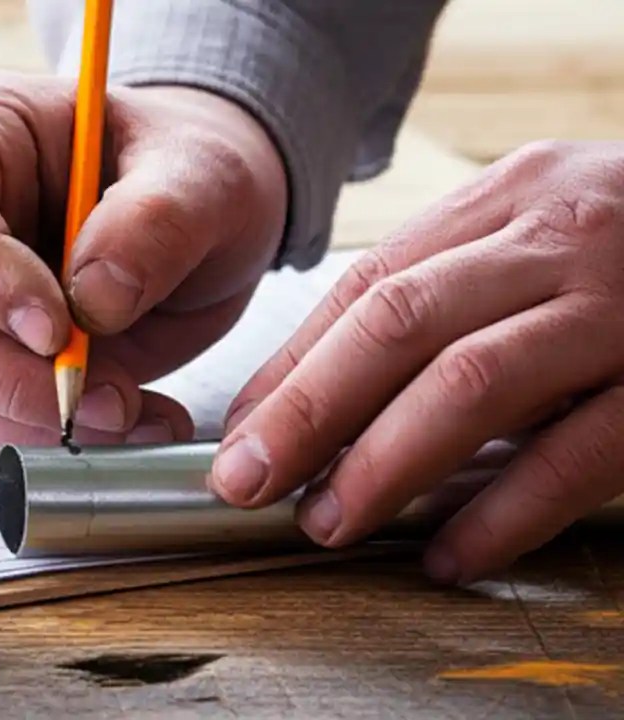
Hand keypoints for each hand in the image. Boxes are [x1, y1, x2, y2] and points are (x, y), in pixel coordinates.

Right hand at [0, 70, 286, 449]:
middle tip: (106, 397)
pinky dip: (49, 438)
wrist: (203, 219)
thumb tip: (96, 301)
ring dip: (30, 419)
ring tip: (130, 413)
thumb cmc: (189, 171)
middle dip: (8, 377)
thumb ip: (156, 222)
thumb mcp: (204, 174)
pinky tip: (126, 422)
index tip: (56, 331)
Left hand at [211, 140, 623, 583]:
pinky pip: (578, 453)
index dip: (293, 365)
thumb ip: (452, 293)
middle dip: (307, 411)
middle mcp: (562, 235)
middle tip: (248, 480)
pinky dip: (502, 510)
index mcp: (510, 199)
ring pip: (474, 381)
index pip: (368, 285)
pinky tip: (449, 553)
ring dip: (384, 463)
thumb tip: (322, 391)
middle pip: (399, 324)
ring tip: (329, 522)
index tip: (242, 431)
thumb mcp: (542, 238)